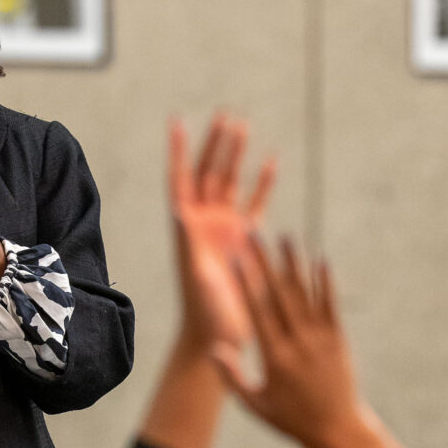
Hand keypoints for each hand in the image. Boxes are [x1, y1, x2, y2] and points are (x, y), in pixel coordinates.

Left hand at [169, 115, 275, 348]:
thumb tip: (178, 208)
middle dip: (216, 143)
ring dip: (236, 154)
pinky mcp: (246, 239)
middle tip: (225, 113)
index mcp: (187, 227)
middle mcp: (204, 222)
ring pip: (231, 181)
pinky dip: (263, 182)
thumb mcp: (195, 274)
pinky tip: (271, 160)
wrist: (217, 335)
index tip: (176, 121)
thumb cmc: (203, 310)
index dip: (178, 151)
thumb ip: (188, 242)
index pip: (181, 180)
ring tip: (242, 123)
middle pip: (209, 172)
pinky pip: (256, 203)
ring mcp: (225, 228)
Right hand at [216, 235, 407, 447]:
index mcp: (275, 357)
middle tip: (254, 233)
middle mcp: (298, 343)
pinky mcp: (339, 339)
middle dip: (265, 261)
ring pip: (306, 294)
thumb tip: (212, 349)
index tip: (234, 258)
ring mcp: (321, 339)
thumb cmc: (290, 418)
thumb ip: (231, 377)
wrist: (338, 430)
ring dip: (294, 263)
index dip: (245, 282)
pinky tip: (320, 259)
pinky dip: (325, 282)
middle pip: (279, 294)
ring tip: (285, 236)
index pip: (257, 311)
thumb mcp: (254, 404)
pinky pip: (330, 305)